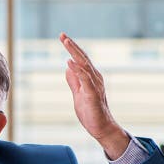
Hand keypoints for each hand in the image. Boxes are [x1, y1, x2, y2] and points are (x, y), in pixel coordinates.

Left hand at [60, 32, 128, 158]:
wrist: (102, 128)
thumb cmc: (91, 112)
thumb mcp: (78, 94)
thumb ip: (74, 81)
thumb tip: (68, 67)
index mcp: (91, 77)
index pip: (81, 59)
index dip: (72, 48)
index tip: (63, 37)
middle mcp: (95, 78)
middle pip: (83, 58)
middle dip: (72, 46)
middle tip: (62, 35)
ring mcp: (95, 86)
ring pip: (84, 65)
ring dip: (75, 53)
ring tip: (66, 42)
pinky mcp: (93, 95)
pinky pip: (85, 80)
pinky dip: (78, 70)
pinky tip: (70, 62)